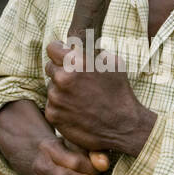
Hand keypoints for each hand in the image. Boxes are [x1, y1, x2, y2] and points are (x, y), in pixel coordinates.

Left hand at [44, 40, 155, 156]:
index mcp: (76, 62)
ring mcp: (56, 98)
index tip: (62, 55)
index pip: (52, 48)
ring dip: (61, 91)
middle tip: (77, 82)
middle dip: (61, 72)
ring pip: (51, 88)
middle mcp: (62, 79)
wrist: (123, 127)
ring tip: (80, 99)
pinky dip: (61, 108)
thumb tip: (81, 47)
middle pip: (50, 68)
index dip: (58, 51)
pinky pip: (52, 105)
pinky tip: (77, 112)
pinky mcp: (53, 115)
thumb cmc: (120, 94)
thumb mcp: (114, 64)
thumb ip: (93, 52)